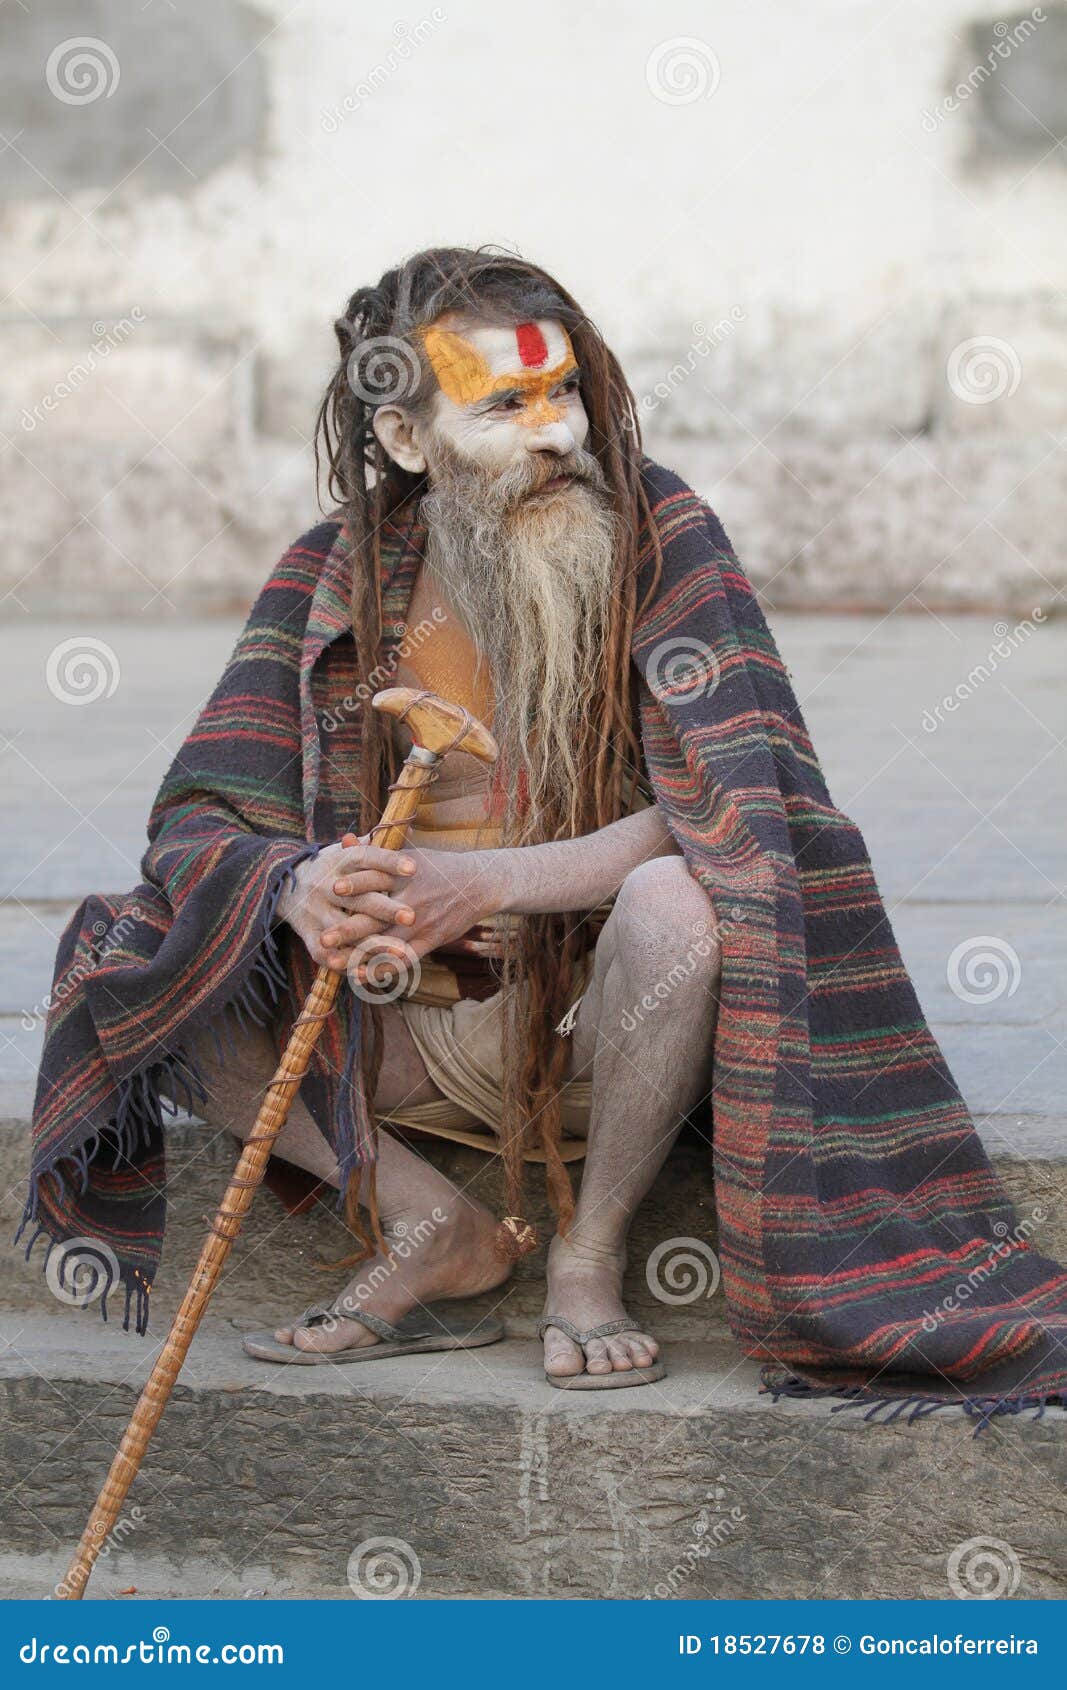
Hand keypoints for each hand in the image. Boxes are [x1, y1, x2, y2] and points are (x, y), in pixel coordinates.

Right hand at [277, 833, 416, 969]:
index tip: (414, 868)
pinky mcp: (307, 932)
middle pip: (359, 897)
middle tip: (412, 916)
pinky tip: (363, 972)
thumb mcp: (348, 852)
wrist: (284, 885)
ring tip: (400, 951)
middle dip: (386, 908)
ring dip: (371, 942)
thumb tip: (411, 831)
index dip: (389, 862)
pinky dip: (342, 961)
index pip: (366, 858)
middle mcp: (326, 885)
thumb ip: (377, 845)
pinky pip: (323, 951)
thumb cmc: (332, 869)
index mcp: (340, 861)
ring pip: (344, 929)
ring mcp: (315, 910)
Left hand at [346, 845, 506, 988]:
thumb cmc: (439, 866)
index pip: (378, 877)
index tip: (332, 888)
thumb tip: (345, 839)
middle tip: (323, 938)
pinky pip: (404, 959)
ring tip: (334, 963)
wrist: (479, 884)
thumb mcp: (410, 853)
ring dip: (359, 956)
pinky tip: (361, 976)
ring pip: (387, 943)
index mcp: (406, 874)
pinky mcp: (430, 940)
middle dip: (348, 929)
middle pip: (377, 916)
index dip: (356, 883)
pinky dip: (382, 969)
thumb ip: (376, 849)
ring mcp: (422, 922)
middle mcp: (413, 899)